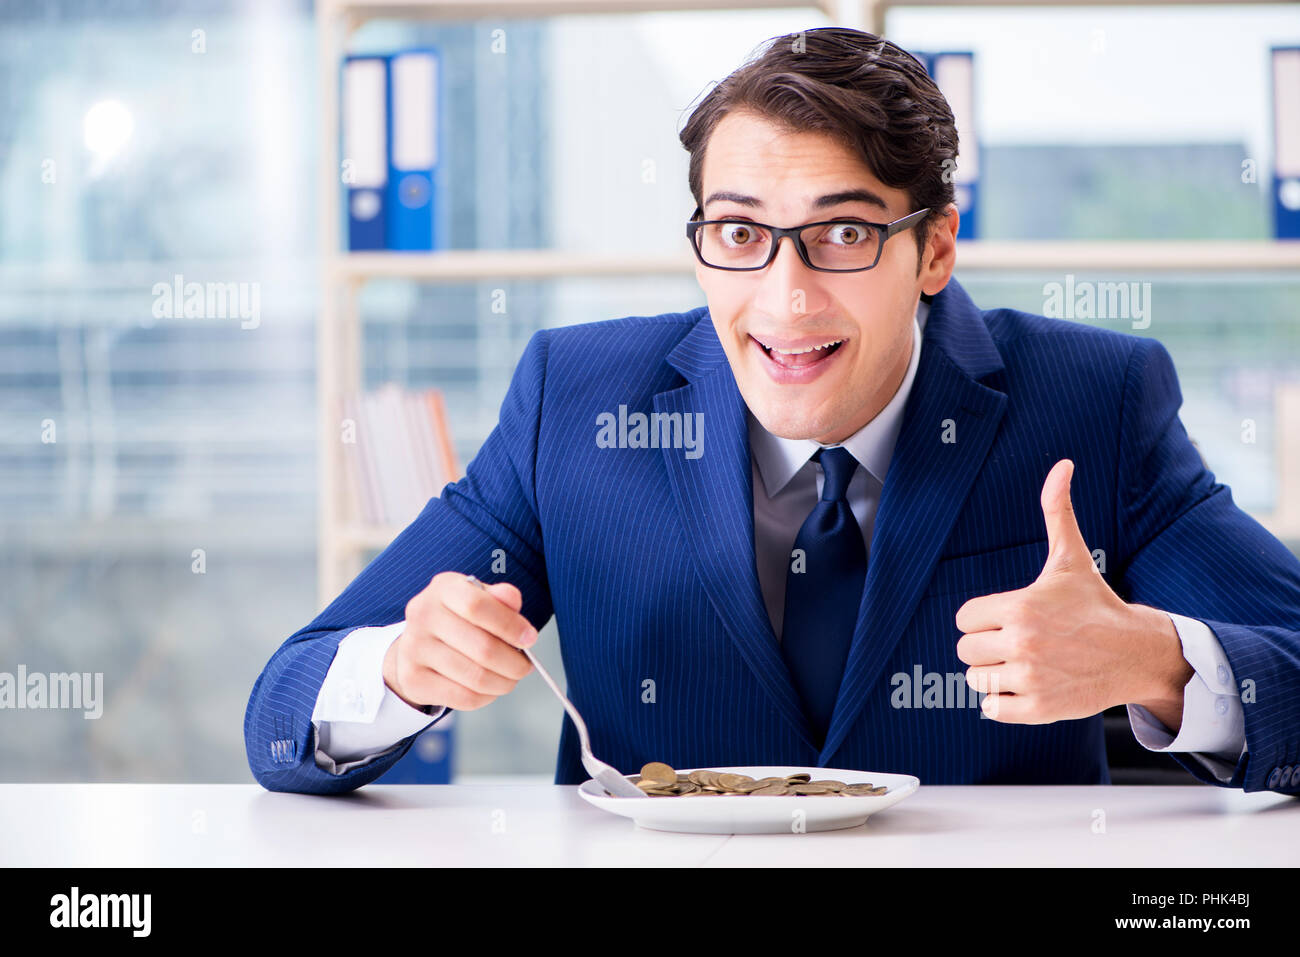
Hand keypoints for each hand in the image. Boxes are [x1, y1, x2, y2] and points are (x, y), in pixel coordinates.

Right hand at [382, 572, 536, 710]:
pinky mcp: (413, 679)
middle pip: (482, 648)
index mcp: (443, 589)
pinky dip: (486, 697)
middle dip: (514, 663)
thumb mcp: (479, 597)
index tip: (530, 639)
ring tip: (511, 678)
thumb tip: (512, 600)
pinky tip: (491, 689)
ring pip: (476, 677)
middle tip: (525, 667)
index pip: (478, 606)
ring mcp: (414, 649)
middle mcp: (423, 616)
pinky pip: (463, 697)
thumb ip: (499, 597)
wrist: (418, 643)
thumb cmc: (458, 618)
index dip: (510, 625)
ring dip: (504, 682)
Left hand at [954, 459, 1191, 723]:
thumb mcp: (1071, 558)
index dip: (982, 618)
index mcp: (1020, 607)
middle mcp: (1022, 643)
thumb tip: (1062, 465)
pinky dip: (1003, 702)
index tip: (1008, 617)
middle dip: (986, 646)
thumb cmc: (1095, 604)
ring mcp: (1031, 678)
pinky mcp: (1039, 708)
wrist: (1136, 653)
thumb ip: (1057, 511)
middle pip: (965, 650)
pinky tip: (1028, 684)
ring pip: (976, 680)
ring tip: (1026, 662)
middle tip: (1017, 641)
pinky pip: (992, 709)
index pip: (964, 619)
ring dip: (994, 674)